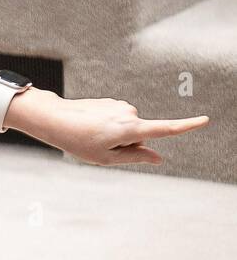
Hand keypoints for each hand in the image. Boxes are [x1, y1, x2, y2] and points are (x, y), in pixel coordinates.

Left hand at [10, 89, 208, 166]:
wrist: (54, 117)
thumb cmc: (78, 141)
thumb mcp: (106, 158)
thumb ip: (135, 157)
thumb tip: (158, 157)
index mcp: (130, 129)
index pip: (164, 129)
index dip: (186, 126)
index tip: (205, 119)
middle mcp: (129, 113)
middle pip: (140, 136)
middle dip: (126, 144)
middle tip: (99, 145)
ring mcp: (121, 105)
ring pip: (128, 128)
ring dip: (115, 135)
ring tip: (92, 134)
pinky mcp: (112, 102)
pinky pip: (118, 120)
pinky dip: (108, 126)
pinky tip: (90, 125)